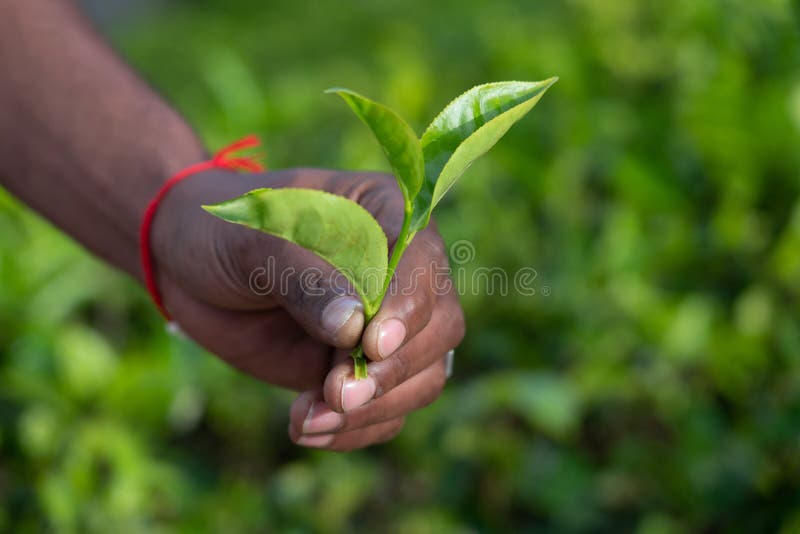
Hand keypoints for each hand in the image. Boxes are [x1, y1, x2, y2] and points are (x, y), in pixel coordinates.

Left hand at [151, 168, 464, 449]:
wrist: (188, 265)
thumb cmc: (226, 230)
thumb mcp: (254, 241)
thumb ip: (305, 279)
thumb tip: (353, 330)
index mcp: (388, 218)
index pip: (424, 264)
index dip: (409, 306)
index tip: (373, 343)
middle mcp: (401, 276)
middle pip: (438, 330)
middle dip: (393, 369)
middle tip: (337, 393)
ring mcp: (384, 327)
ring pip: (421, 379)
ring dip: (373, 409)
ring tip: (310, 418)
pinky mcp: (361, 370)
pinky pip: (385, 412)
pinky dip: (354, 431)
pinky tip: (305, 429)